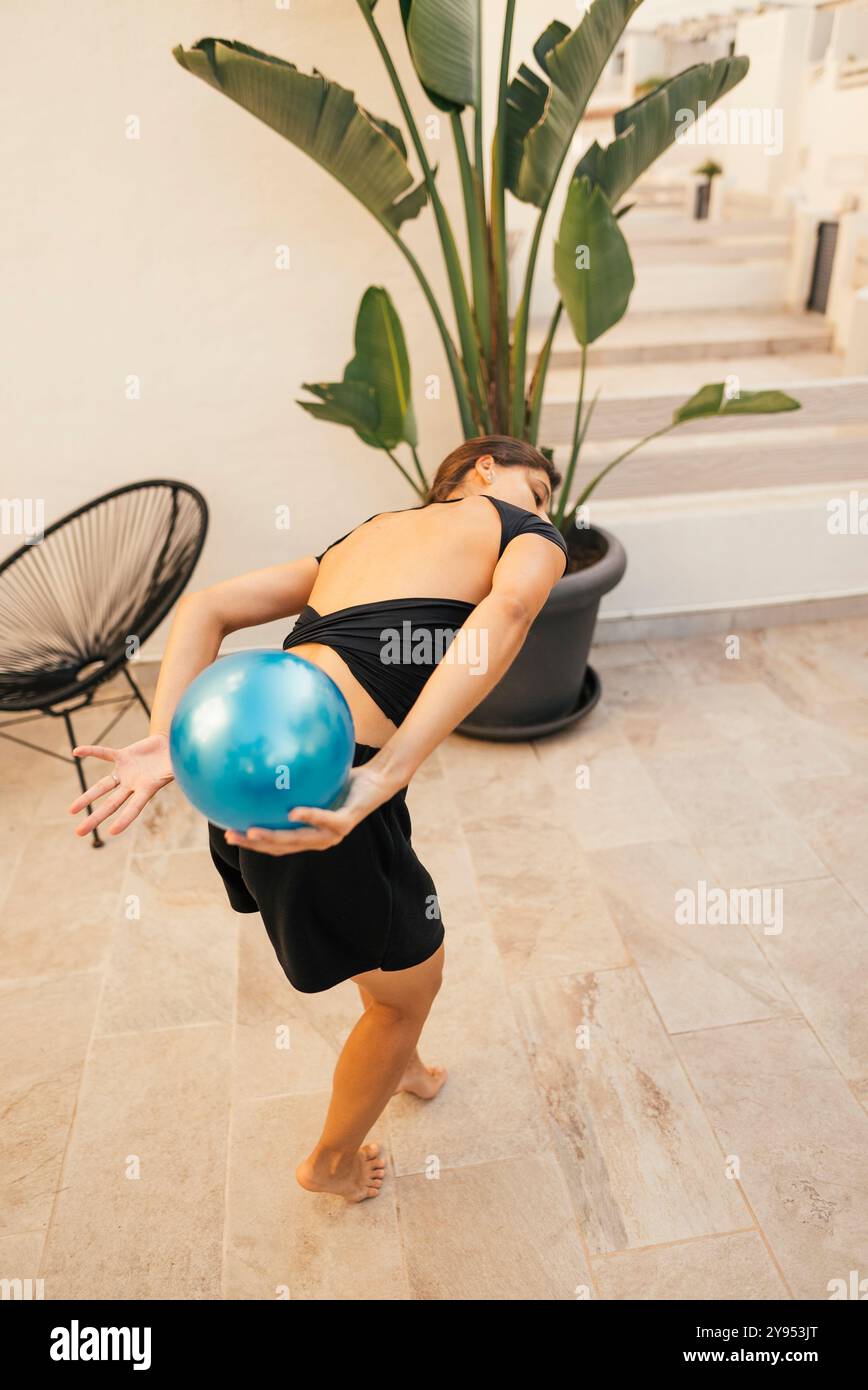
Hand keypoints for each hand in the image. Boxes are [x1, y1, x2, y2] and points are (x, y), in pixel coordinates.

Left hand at [69, 735, 174, 837]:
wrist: (171, 746)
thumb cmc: (179, 761)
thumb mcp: (180, 769)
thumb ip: (178, 772)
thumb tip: (190, 774)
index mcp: (147, 790)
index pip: (134, 808)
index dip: (125, 819)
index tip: (112, 831)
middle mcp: (133, 785)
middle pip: (111, 804)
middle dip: (95, 818)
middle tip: (79, 832)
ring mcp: (126, 772)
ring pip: (103, 786)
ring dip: (87, 797)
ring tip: (72, 810)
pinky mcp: (123, 757)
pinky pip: (104, 754)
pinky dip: (91, 751)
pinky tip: (76, 751)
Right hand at [224, 760, 396, 855]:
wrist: (378, 780)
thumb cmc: (344, 779)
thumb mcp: (314, 779)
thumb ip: (293, 776)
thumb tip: (265, 758)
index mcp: (309, 833)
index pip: (276, 844)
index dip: (252, 843)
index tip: (228, 832)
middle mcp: (320, 839)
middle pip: (282, 847)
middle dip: (255, 844)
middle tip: (231, 834)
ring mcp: (333, 833)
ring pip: (300, 840)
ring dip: (275, 837)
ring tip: (253, 831)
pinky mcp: (346, 822)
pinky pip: (325, 820)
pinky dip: (309, 817)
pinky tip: (292, 812)